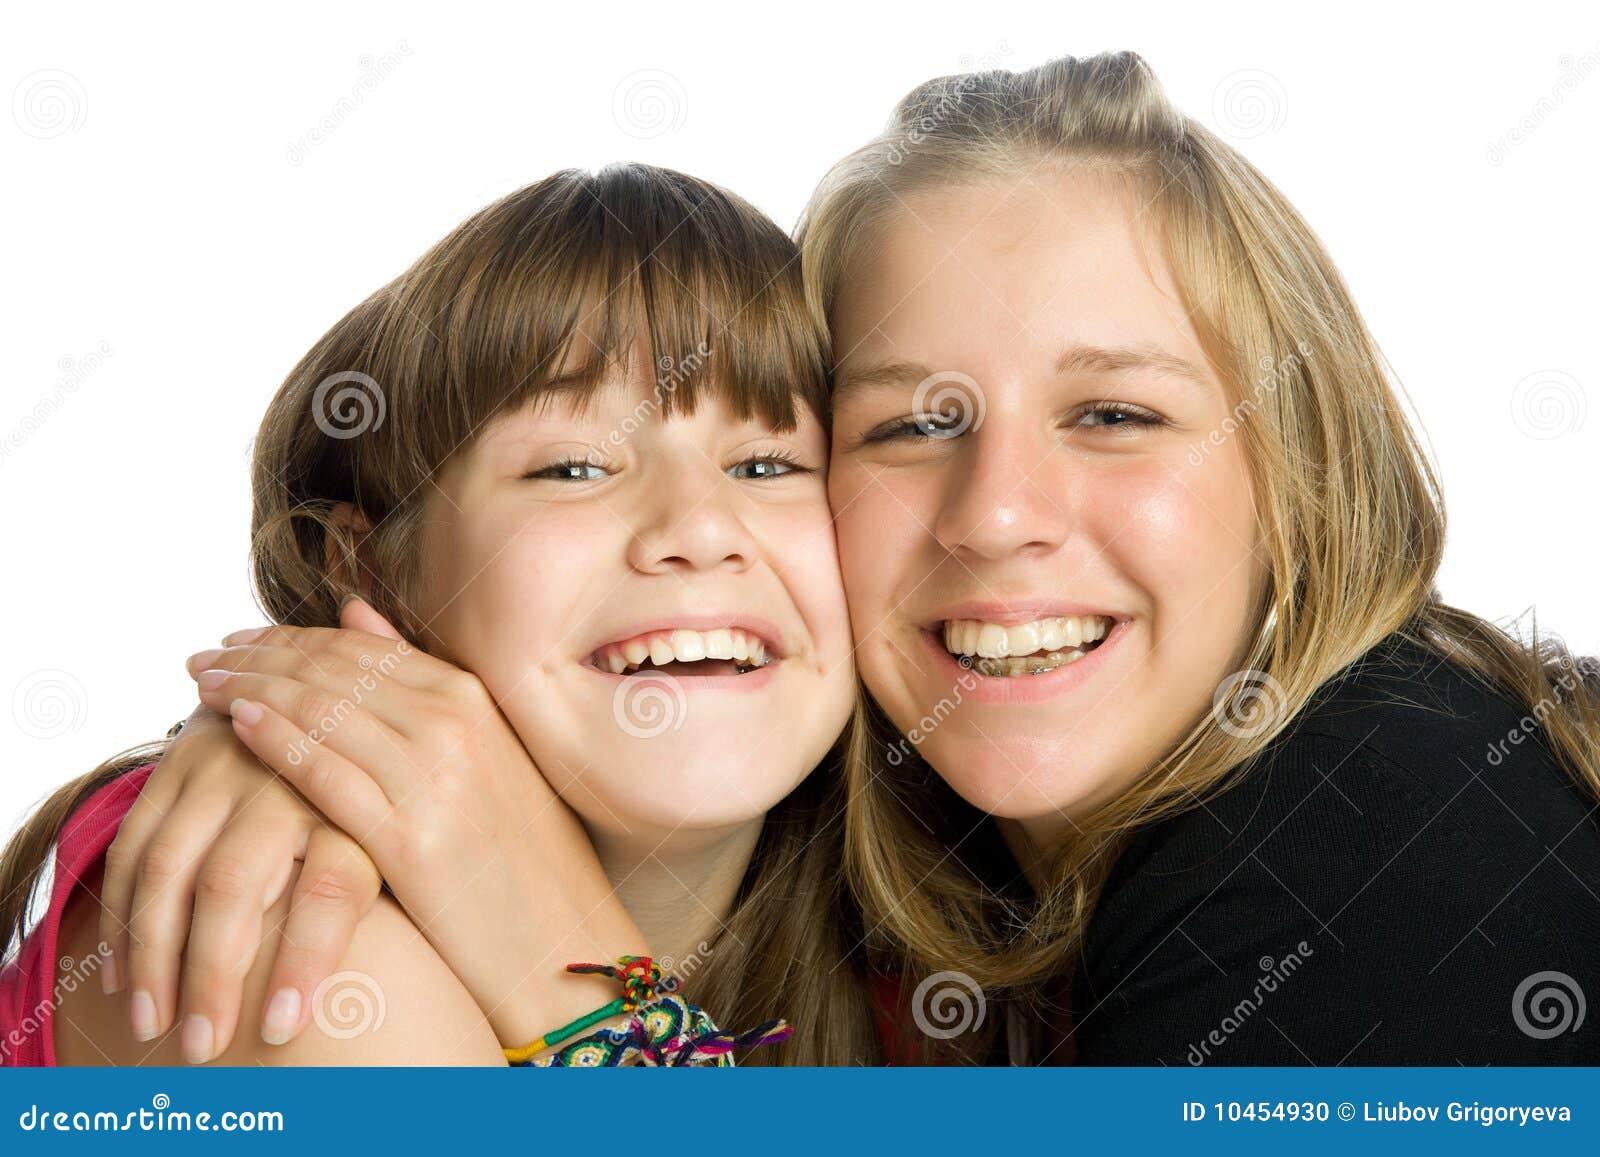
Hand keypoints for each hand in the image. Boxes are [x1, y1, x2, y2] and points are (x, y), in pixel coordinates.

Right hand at [99, 700, 382, 1061]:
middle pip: (233, 882)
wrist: (327, 715)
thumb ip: (390, 911)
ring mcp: (226, 768)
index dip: (305, 961)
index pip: (330, 890)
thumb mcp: (396, 854)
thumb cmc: (374, 817)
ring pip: (168, 866)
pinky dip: (119, 916)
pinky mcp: (177, 766)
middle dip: (210, 973)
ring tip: (153, 1027)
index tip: (282, 1031)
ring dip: (151, 956)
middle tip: (202, 1048)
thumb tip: (388, 1009)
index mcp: (357, 808)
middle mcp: (290, 783)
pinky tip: (122, 979)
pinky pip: (133, 845)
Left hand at [187, 598, 644, 1047]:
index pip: (360, 647)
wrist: (563, 939)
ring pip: (321, 711)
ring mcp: (435, 777)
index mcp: (475, 699)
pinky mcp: (412, 837)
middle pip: (332, 670)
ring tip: (202, 690)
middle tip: (201, 660)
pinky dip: (277, 742)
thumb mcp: (482, 751)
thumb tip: (355, 611)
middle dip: (258, 657)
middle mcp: (456, 724)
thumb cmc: (519, 853)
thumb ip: (416, 683)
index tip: (239, 642)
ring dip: (252, 690)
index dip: (289, 638)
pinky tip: (236, 728)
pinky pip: (327, 774)